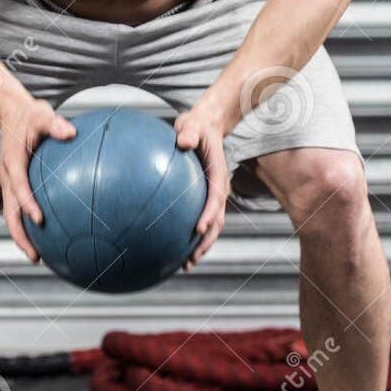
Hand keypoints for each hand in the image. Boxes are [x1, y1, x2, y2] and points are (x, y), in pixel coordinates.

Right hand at [0, 96, 77, 262]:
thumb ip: (54, 123)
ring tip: (38, 256)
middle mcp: (7, 176)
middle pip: (9, 212)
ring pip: (11, 214)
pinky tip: (46, 235)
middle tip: (35, 256)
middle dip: (20, 235)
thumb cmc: (29, 114)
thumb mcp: (41, 113)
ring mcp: (8, 182)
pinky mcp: (13, 184)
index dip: (27, 204)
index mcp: (12, 161)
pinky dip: (26, 224)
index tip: (40, 220)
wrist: (10, 111)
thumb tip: (71, 132)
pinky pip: (17, 208)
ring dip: (21, 236)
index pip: (18, 186)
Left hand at [173, 105, 230, 270]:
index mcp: (218, 175)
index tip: (198, 229)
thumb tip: (183, 141)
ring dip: (201, 246)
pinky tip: (172, 247)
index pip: (216, 199)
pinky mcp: (202, 197)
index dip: (209, 215)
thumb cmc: (196, 126)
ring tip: (185, 265)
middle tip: (191, 259)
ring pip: (211, 227)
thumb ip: (189, 133)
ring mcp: (211, 195)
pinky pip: (197, 218)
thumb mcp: (192, 125)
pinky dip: (190, 235)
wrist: (204, 127)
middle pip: (217, 222)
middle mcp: (218, 189)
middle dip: (206, 242)